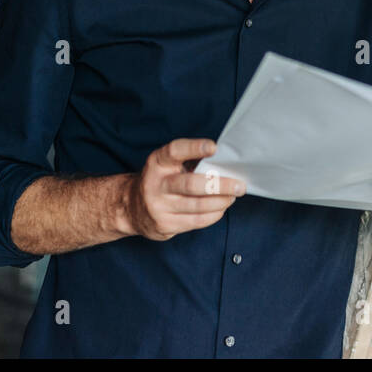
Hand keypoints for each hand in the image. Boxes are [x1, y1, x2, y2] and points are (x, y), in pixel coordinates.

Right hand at [125, 138, 243, 239]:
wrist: (132, 207)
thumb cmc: (161, 180)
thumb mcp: (168, 165)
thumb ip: (191, 161)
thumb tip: (225, 162)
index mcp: (157, 162)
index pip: (175, 151)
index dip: (194, 148)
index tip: (214, 147)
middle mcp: (155, 183)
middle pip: (191, 184)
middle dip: (219, 185)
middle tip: (239, 185)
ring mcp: (159, 206)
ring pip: (197, 206)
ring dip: (221, 202)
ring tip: (233, 196)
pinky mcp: (165, 224)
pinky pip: (196, 221)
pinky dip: (213, 214)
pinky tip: (221, 208)